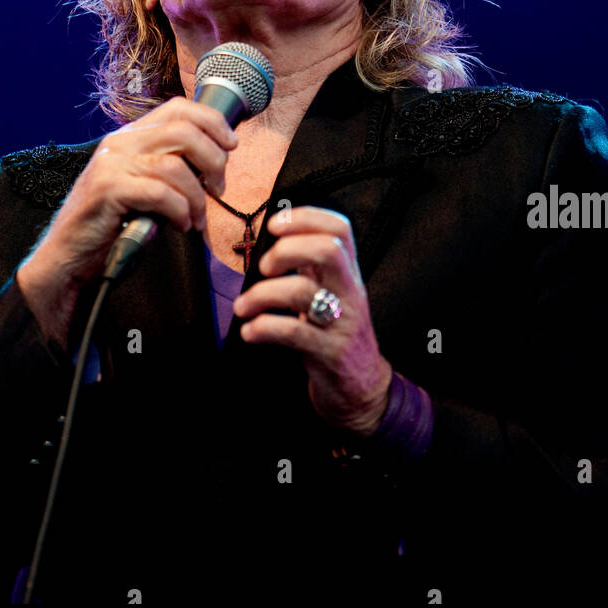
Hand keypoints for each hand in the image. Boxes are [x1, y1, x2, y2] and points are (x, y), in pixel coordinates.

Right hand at [17, 97, 237, 346]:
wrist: (68, 255)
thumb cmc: (110, 224)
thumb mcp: (143, 186)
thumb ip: (169, 167)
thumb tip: (214, 162)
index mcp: (130, 136)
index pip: (178, 107)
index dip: (212, 122)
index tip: (231, 145)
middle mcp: (119, 142)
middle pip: (184, 131)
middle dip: (214, 160)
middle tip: (218, 188)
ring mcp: (112, 164)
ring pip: (176, 166)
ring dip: (197, 197)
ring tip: (196, 219)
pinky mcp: (108, 190)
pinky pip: (161, 194)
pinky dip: (180, 211)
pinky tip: (179, 225)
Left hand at [232, 205, 392, 434]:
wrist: (364, 390)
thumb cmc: (336, 334)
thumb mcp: (331, 293)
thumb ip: (310, 267)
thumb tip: (271, 242)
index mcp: (348, 272)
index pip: (339, 228)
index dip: (306, 217)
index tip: (275, 224)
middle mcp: (349, 291)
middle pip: (328, 250)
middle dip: (287, 250)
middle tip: (264, 267)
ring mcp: (342, 322)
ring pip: (304, 292)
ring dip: (262, 294)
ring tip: (243, 306)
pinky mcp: (330, 353)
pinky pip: (295, 334)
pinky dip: (264, 328)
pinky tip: (249, 331)